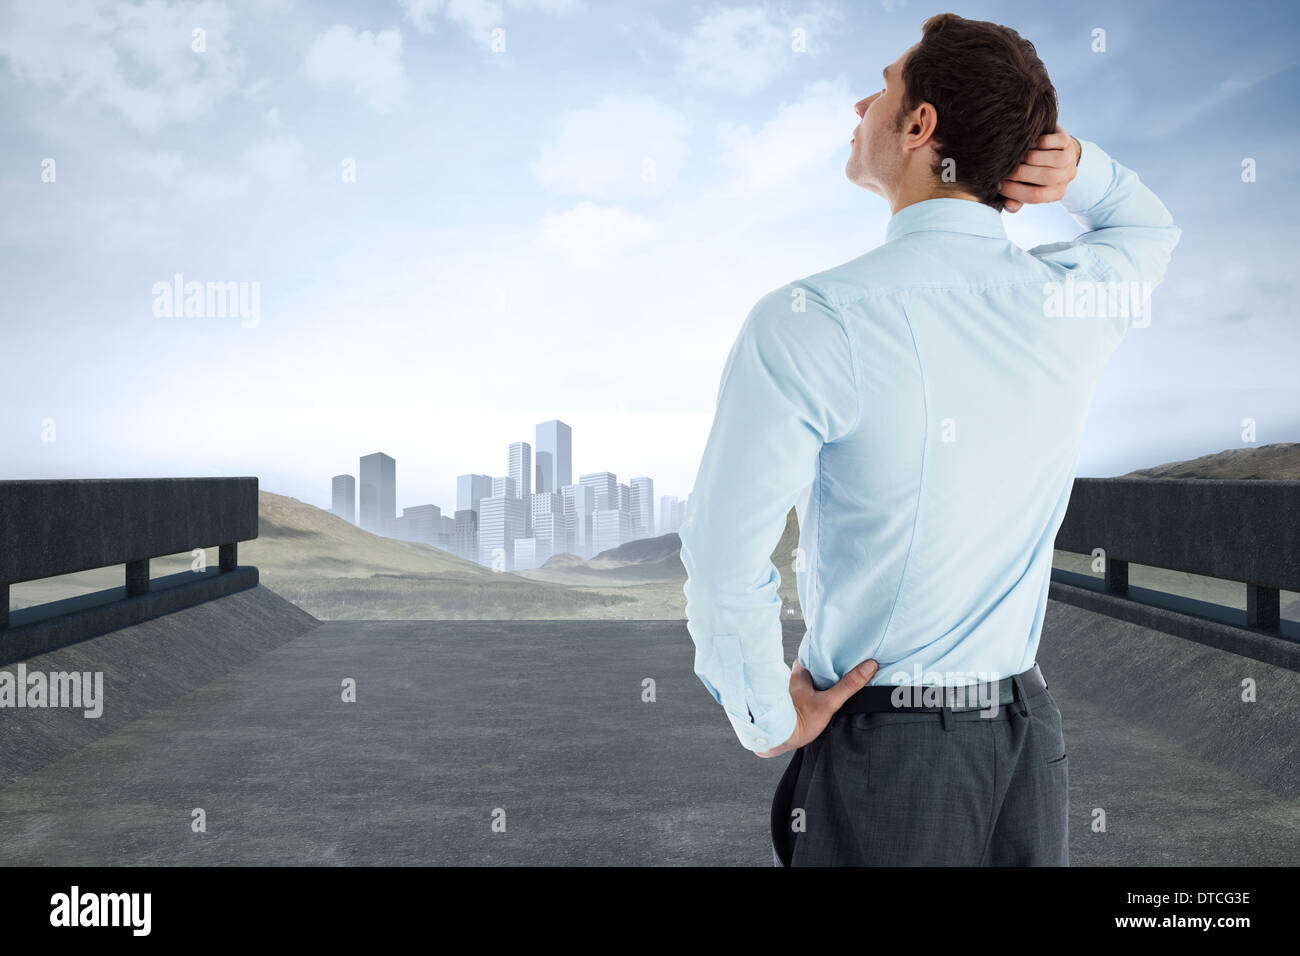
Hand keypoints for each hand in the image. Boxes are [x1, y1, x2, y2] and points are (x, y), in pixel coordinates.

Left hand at [756, 657, 878, 757]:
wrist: (778, 739)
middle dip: (831, 668)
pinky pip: (811, 692)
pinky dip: (820, 693)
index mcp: (801, 671)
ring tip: (842, 683)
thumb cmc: (796, 722)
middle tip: (848, 667)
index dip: (832, 652)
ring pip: (814, 680)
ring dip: (826, 681)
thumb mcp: (829, 702)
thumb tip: (868, 667)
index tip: (846, 651)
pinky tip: (829, 699)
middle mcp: (795, 677)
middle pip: (817, 666)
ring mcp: (795, 690)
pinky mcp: (796, 702)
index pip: (817, 652)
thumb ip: (849, 685)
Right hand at [998, 124, 1079, 212]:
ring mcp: (1069, 158)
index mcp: (1056, 193)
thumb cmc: (1033, 172)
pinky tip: (1030, 143)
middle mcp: (1065, 177)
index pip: (1035, 196)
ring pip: (1057, 160)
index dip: (1014, 191)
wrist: (1051, 150)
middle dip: (1021, 173)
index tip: (998, 185)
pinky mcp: (1067, 141)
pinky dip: (1043, 142)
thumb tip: (1009, 205)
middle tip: (1004, 170)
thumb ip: (1017, 199)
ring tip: (1018, 157)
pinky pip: (1059, 141)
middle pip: (1047, 177)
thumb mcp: (1025, 188)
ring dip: (1033, 157)